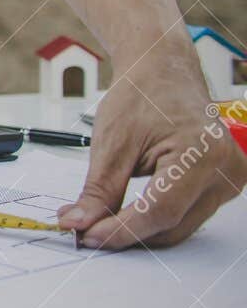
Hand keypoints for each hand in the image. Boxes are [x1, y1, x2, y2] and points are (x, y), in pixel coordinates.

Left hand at [58, 41, 246, 248]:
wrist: (163, 71)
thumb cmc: (142, 95)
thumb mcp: (111, 143)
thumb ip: (97, 190)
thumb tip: (78, 224)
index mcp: (202, 153)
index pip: (159, 212)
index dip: (120, 230)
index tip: (86, 236)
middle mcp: (226, 169)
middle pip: (171, 224)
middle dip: (126, 233)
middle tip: (85, 231)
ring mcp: (229, 179)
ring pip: (179, 226)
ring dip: (140, 230)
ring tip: (101, 221)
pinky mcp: (222, 184)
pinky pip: (186, 215)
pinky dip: (154, 219)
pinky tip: (126, 214)